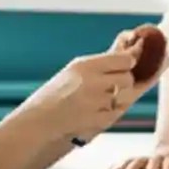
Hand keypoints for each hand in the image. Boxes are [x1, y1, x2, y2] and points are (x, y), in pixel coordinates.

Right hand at [22, 50, 138, 143]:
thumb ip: (102, 63)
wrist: (39, 120)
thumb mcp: (75, 70)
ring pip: (122, 97)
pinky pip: (115, 113)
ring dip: (114, 99)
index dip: (128, 62)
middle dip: (122, 83)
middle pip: (127, 78)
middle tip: (109, 86)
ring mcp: (96, 102)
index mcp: (85, 65)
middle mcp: (92, 81)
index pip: (123, 59)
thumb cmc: (56, 94)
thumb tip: (129, 49)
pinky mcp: (98, 120)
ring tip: (95, 101)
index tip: (127, 64)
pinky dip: (107, 114)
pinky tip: (90, 113)